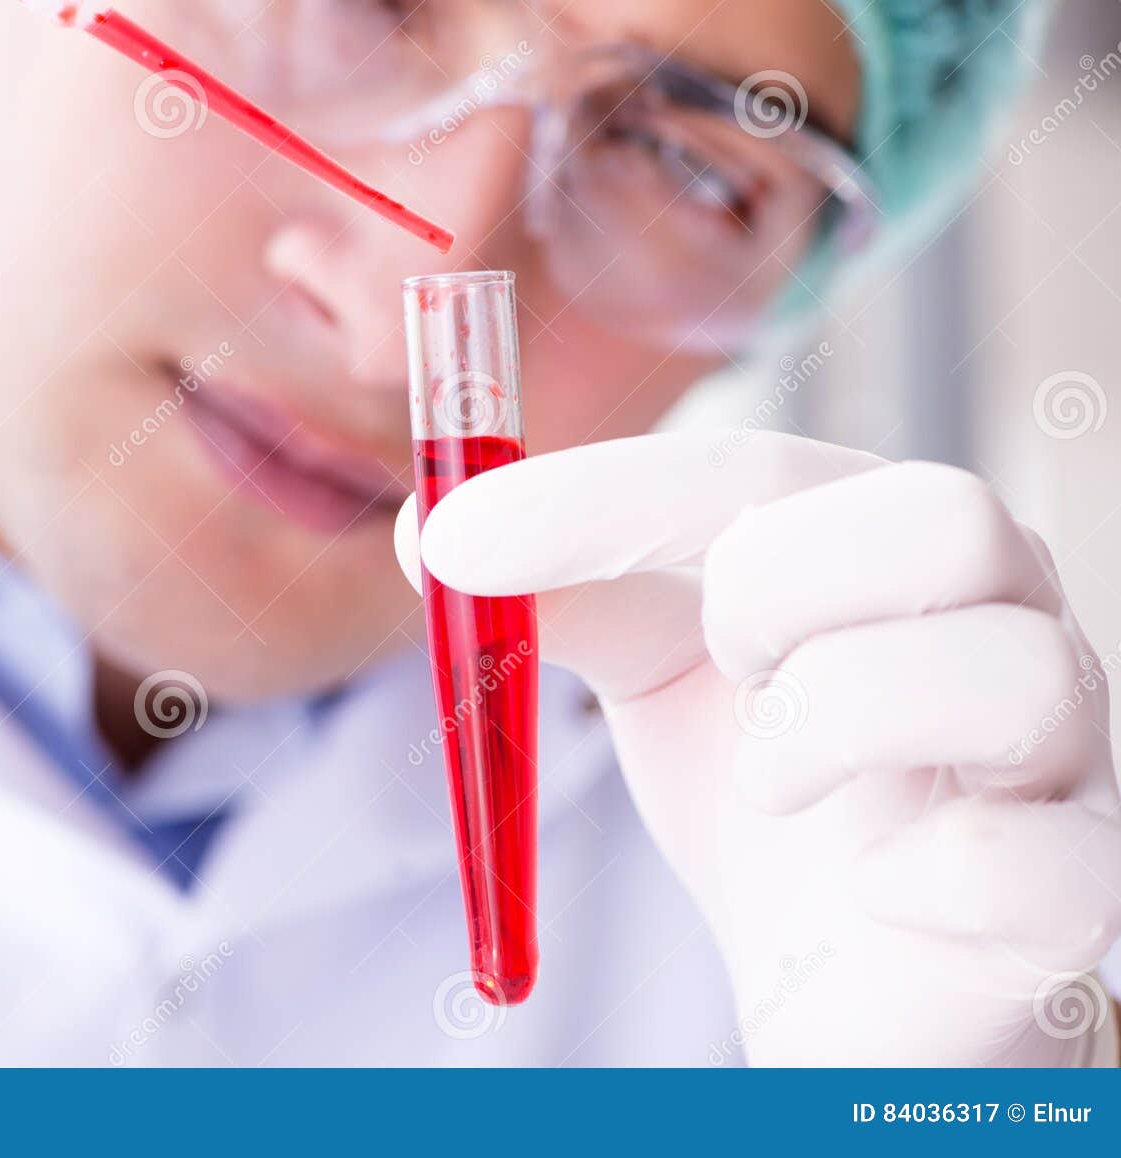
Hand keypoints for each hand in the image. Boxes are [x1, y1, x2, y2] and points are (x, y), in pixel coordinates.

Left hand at [396, 431, 1120, 1064]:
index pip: (759, 474)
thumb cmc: (766, 798)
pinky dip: (916, 874)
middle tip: (720, 663)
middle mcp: (996, 621)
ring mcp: (1058, 757)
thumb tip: (423, 529)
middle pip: (944, 517)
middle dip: (779, 586)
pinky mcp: (1072, 894)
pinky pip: (1037, 862)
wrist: (851, 977)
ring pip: (1013, 676)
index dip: (599, 497)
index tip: (452, 543)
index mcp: (884, 546)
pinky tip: (872, 886)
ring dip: (833, 724)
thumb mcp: (654, 672)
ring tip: (774, 780)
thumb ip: (564, 594)